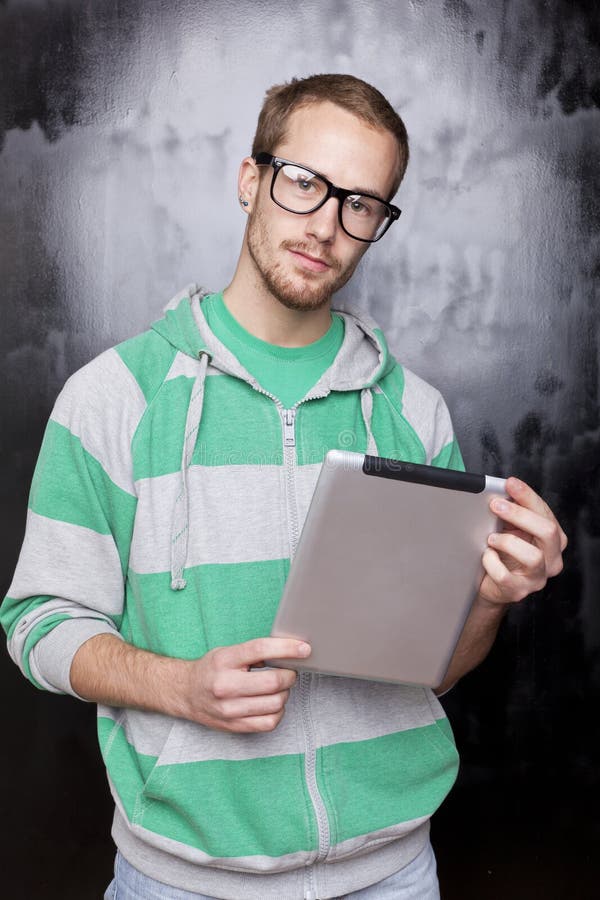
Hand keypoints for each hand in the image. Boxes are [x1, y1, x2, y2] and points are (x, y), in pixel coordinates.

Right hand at [180, 637, 310, 733]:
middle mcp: (225, 685)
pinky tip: (271, 703)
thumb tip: (288, 652)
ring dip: (284, 694)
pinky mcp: (235, 726)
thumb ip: (254, 652)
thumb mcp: (227, 652)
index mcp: (224, 660)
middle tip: (288, 672)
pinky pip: (269, 722)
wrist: (186, 693)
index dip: (287, 648)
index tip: (304, 648)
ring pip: (275, 703)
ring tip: (278, 688)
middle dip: (289, 675)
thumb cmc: (211, 670)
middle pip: (273, 681)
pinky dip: (278, 712)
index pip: (260, 649)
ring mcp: (230, 709)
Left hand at [479, 477, 566, 607]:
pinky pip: (506, 576)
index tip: (510, 484)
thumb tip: (502, 491)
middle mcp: (551, 559)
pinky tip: (486, 555)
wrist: (489, 583)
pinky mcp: (518, 591)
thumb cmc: (503, 552)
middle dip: (520, 514)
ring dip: (508, 542)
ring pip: (533, 556)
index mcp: (553, 539)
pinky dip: (492, 562)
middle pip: (548, 532)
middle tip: (496, 505)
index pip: (546, 513)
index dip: (527, 496)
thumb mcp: (510, 528)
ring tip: (491, 538)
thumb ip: (511, 511)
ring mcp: (537, 577)